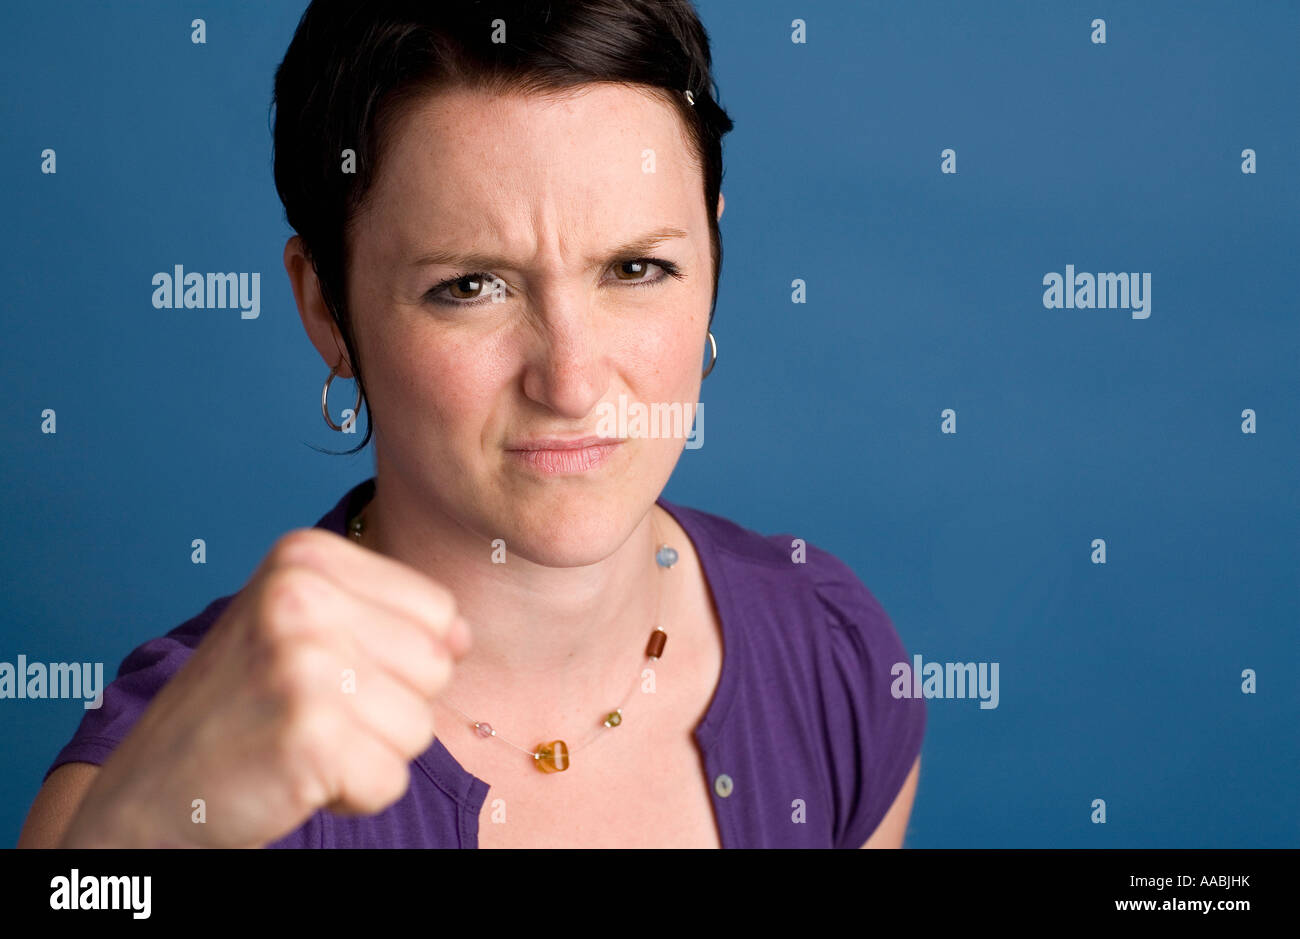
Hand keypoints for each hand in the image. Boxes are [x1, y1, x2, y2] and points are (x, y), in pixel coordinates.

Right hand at [59, 528, 470, 847]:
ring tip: (302, 742)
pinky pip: (390, 779)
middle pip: (437, 667)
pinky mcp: (308, 734)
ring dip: (371, 753)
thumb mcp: (307, 628)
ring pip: (420, 728)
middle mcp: (301, 594)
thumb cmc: (243, 705)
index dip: (401, 660)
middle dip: (390, 708)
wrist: (150, 790)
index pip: (438, 611)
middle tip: (312, 714)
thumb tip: (463, 635)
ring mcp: (303, 661)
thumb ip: (390, 617)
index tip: (331, 672)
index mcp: (306, 554)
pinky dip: (354, 794)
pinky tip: (297, 775)